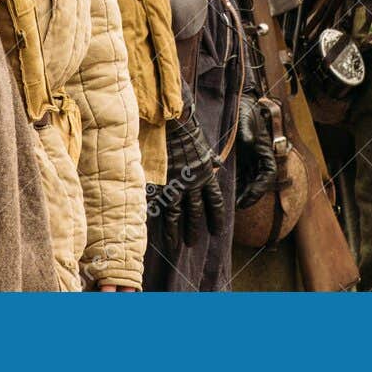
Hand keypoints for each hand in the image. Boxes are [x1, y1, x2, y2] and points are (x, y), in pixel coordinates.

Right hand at [152, 113, 224, 246]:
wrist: (172, 125)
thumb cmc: (188, 133)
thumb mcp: (205, 147)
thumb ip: (211, 159)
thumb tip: (217, 164)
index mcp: (206, 176)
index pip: (215, 202)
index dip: (216, 218)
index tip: (217, 231)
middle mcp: (192, 184)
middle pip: (195, 213)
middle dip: (194, 230)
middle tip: (193, 244)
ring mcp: (175, 185)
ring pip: (176, 215)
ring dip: (175, 232)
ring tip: (175, 246)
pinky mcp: (160, 182)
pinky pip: (158, 204)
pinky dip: (157, 218)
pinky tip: (154, 230)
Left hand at [235, 95, 279, 208]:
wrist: (238, 104)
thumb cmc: (245, 110)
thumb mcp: (245, 117)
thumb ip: (247, 129)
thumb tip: (249, 141)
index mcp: (265, 150)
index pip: (268, 174)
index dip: (259, 190)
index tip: (246, 199)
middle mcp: (259, 157)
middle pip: (258, 182)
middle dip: (249, 195)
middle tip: (237, 205)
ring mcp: (249, 159)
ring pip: (248, 181)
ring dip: (241, 191)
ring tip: (229, 201)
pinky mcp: (240, 158)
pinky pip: (239, 175)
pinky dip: (234, 183)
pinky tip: (223, 188)